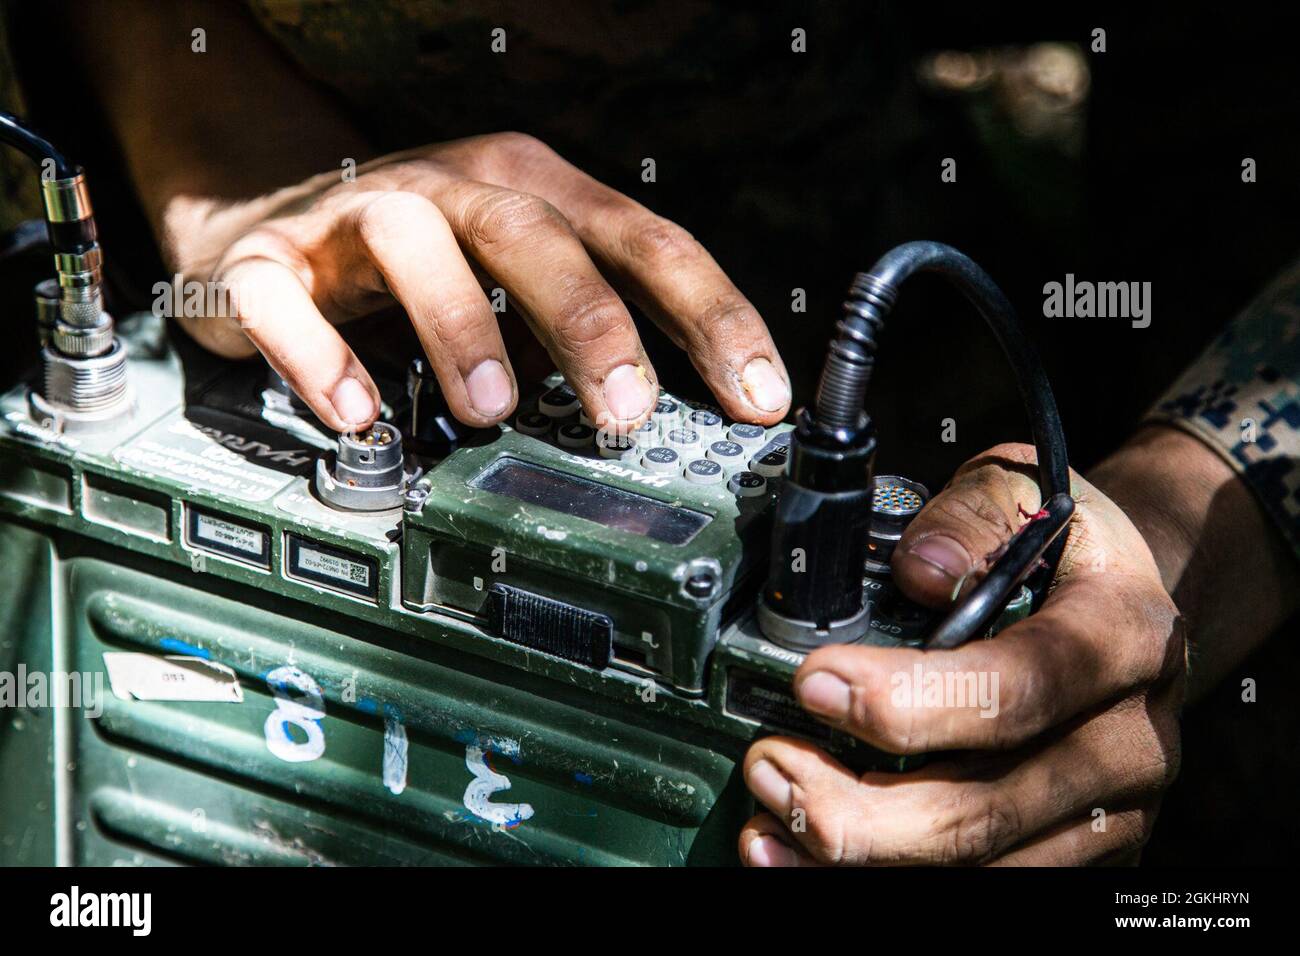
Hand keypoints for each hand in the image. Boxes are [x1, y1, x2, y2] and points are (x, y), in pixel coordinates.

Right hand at [166, 132, 790, 431]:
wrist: (257, 223)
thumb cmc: (414, 268)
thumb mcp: (515, 282)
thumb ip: (579, 333)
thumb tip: (664, 421)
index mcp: (535, 194)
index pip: (644, 243)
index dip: (709, 318)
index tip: (757, 400)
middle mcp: (455, 190)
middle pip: (537, 235)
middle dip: (591, 325)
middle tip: (626, 413)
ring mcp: (358, 216)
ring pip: (417, 243)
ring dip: (459, 327)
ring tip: (492, 411)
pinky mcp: (267, 258)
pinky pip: (286, 296)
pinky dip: (319, 353)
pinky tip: (357, 414)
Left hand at [739, 442, 1186, 864]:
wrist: (1125, 606)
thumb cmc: (1063, 550)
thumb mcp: (1025, 491)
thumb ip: (971, 516)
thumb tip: (920, 569)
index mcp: (1122, 640)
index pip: (1015, 688)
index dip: (908, 700)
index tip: (813, 682)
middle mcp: (1128, 741)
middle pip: (985, 810)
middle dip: (857, 805)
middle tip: (770, 764)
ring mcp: (1112, 813)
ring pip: (977, 865)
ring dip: (858, 854)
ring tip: (769, 815)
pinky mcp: (1084, 853)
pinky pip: (986, 885)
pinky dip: (886, 879)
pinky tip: (810, 859)